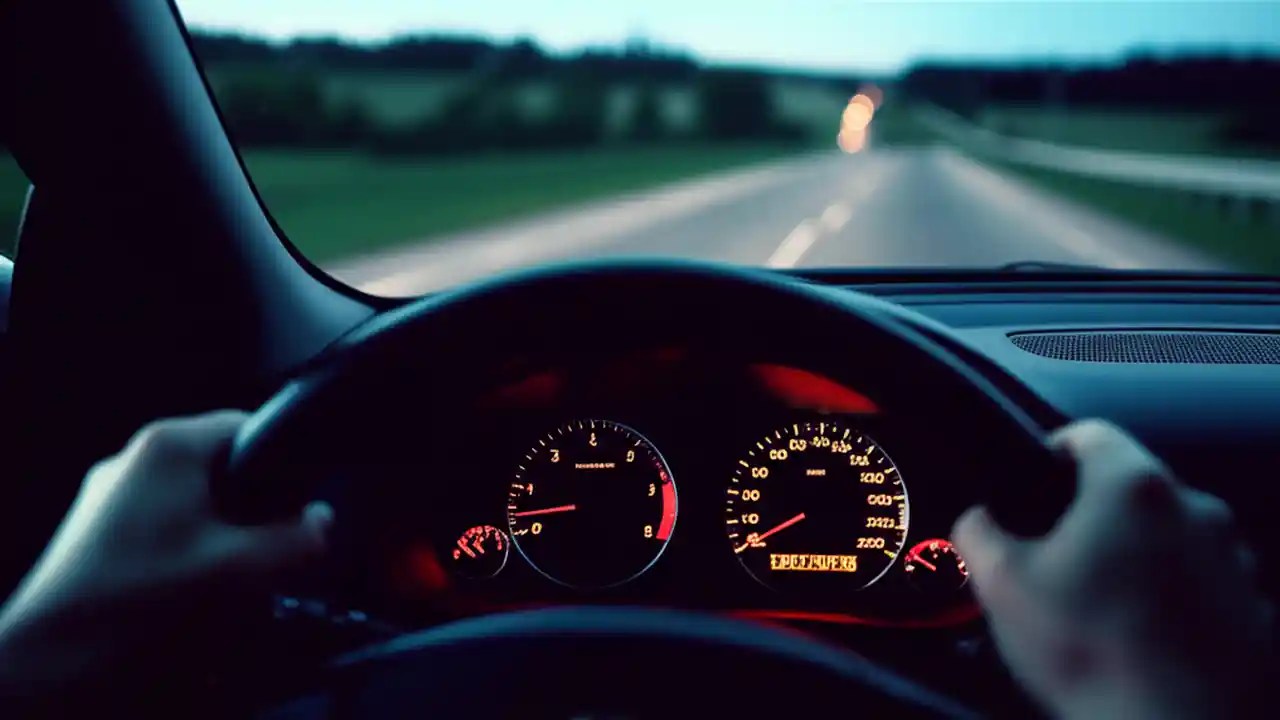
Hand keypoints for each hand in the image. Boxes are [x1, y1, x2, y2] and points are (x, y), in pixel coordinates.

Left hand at [0, 411, 332, 703]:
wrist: (54, 653)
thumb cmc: (140, 596)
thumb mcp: (238, 569)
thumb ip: (294, 541)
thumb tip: (322, 521)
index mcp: (169, 445)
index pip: (248, 426)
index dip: (282, 464)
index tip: (295, 505)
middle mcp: (134, 456)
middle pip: (221, 466)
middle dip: (248, 506)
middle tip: (263, 550)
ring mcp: (109, 491)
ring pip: (191, 496)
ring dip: (216, 530)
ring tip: (223, 573)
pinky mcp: (96, 526)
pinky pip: (161, 521)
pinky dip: (183, 546)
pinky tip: (185, 585)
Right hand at [954, 419, 1271, 719]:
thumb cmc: (1093, 654)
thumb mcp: (1000, 584)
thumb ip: (977, 531)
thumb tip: (977, 520)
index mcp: (1132, 486)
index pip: (1088, 433)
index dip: (1051, 452)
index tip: (1035, 484)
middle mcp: (1195, 509)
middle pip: (1130, 489)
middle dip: (1091, 518)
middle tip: (1057, 564)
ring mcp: (1233, 560)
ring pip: (1168, 537)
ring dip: (1136, 559)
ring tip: (1100, 608)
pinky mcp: (1253, 608)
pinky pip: (1201, 585)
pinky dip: (1172, 599)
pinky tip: (1140, 636)